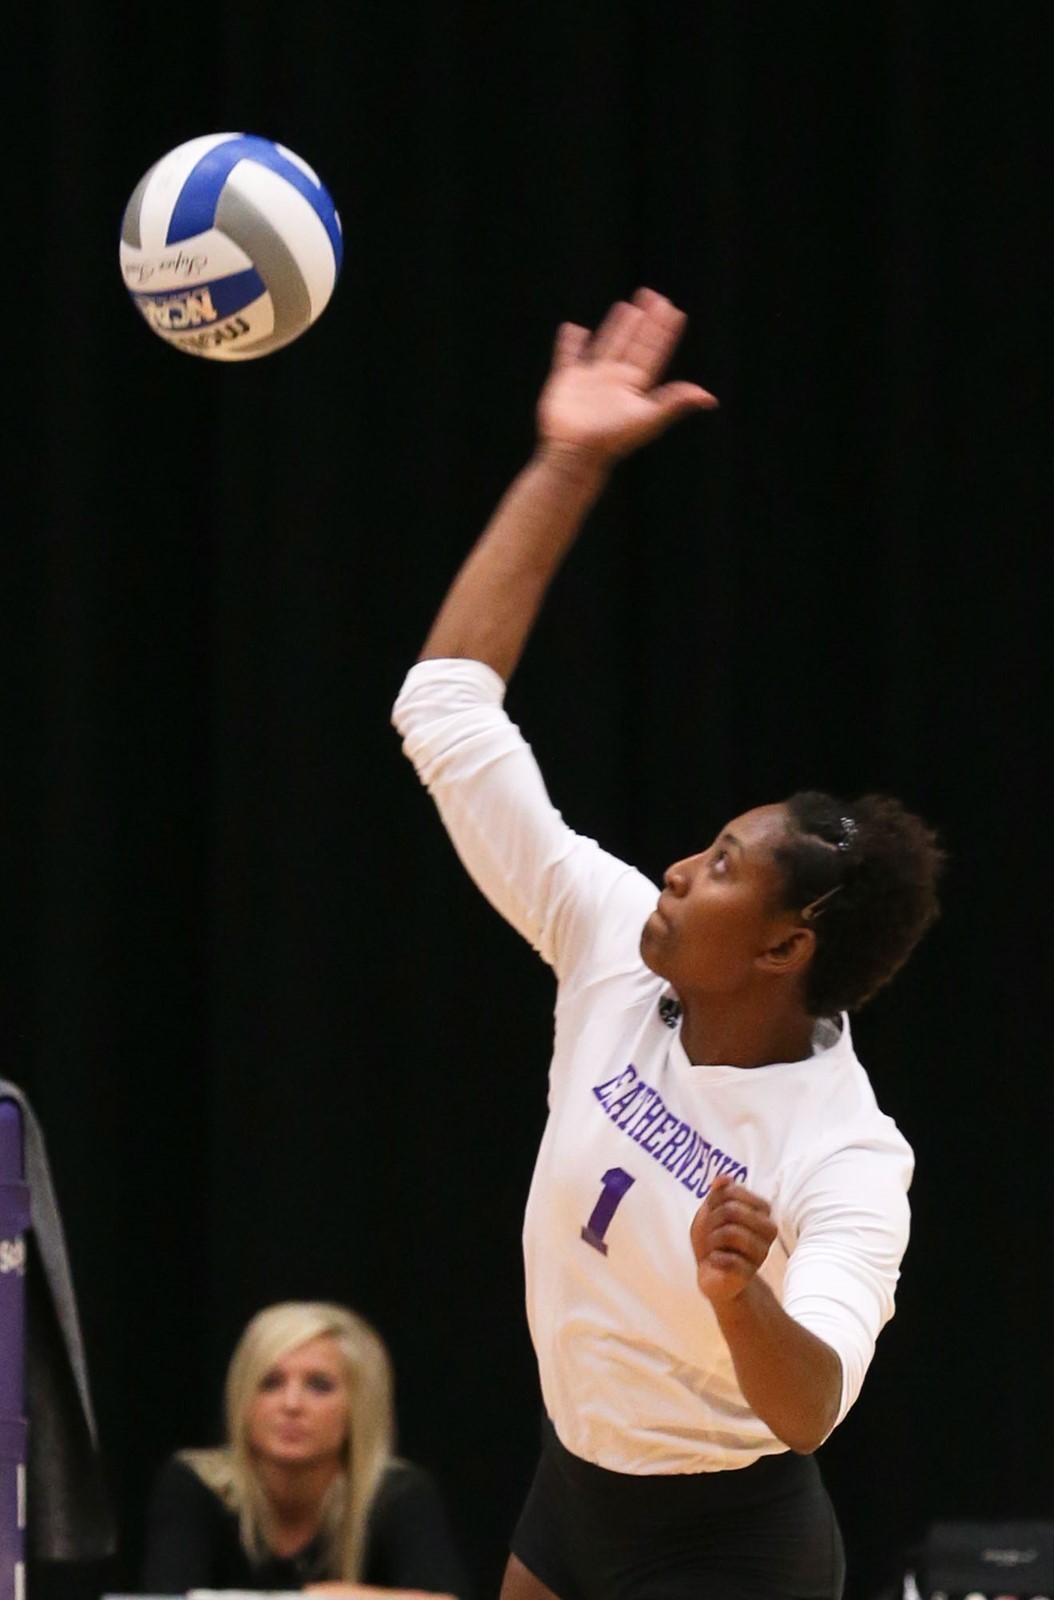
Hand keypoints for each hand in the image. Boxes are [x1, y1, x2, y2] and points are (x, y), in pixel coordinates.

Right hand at [536, 287, 717, 465]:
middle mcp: (615, 380)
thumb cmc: (613, 439)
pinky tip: (573, 329)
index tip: (675, 311)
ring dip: (617, 327)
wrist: (577, 453)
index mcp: (634, 386)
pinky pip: (568, 357)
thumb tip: (709, 398)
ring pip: (607, 345)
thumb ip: (675, 402)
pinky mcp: (566, 382)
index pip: (653, 352)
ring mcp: (590, 380)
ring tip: (627, 307)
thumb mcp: (648, 418)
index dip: (664, 332)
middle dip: (645, 322)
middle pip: (633, 344)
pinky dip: (569, 344)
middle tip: (655, 297)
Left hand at [690, 1174, 776, 1303]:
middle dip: (712, 1221)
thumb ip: (718, 1194)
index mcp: (762, 1210)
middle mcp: (768, 1229)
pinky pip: (727, 1258)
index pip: (732, 1191)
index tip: (713, 1214)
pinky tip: (716, 1263)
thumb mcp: (710, 1211)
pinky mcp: (751, 1272)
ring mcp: (762, 1252)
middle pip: (732, 1210)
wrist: (712, 1274)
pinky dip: (713, 1259)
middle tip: (711, 1234)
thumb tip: (724, 1178)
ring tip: (714, 1248)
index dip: (714, 1201)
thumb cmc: (713, 1239)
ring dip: (711, 1241)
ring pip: (730, 1232)